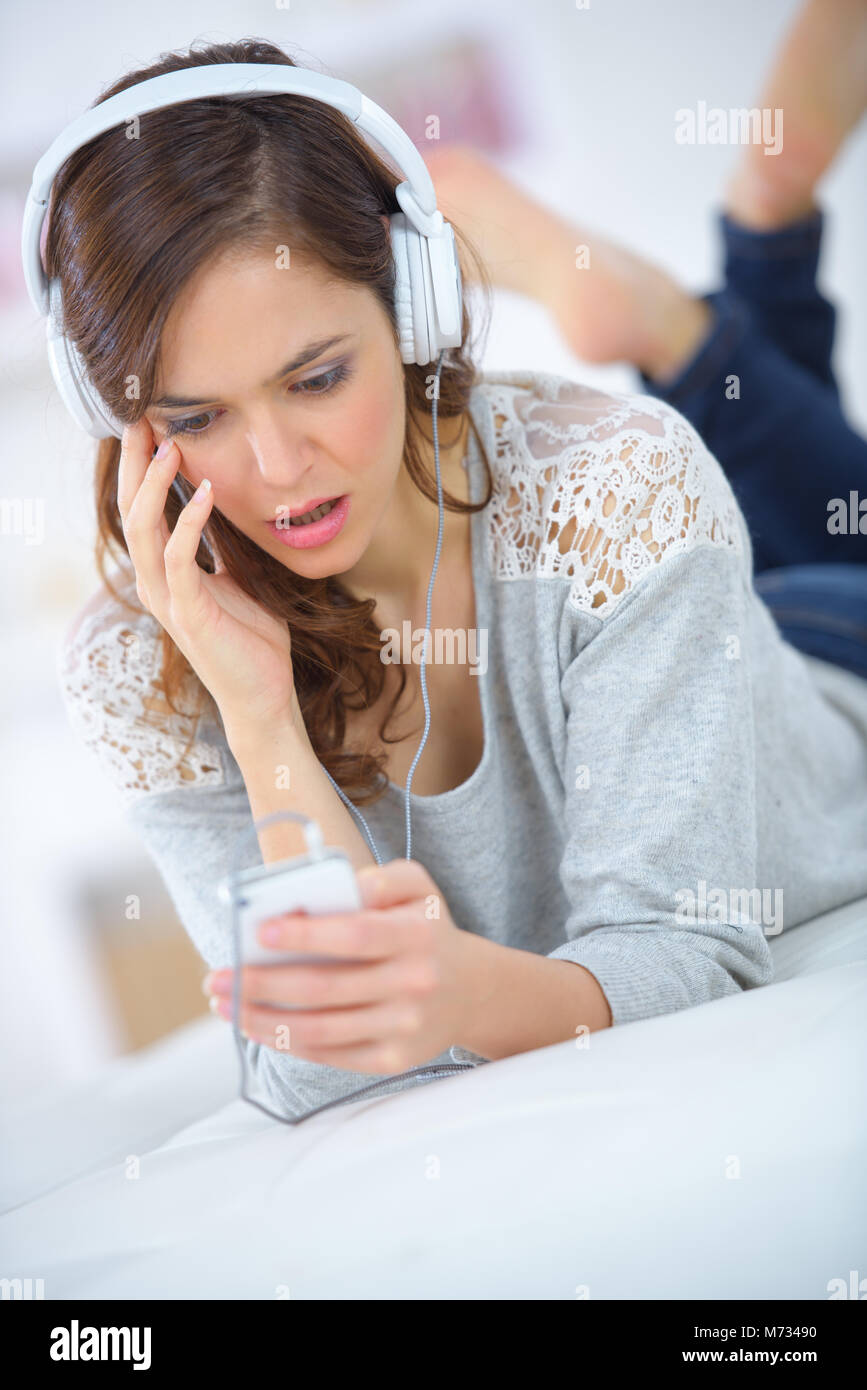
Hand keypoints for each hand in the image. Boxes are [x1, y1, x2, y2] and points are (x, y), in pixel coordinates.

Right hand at [117, 417, 301, 736]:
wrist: (264, 694)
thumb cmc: (253, 640)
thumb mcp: (238, 581)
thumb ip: (223, 550)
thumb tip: (227, 511)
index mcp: (165, 573)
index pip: (141, 509)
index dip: (141, 468)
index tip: (153, 425)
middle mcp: (156, 583)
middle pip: (129, 510)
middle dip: (133, 464)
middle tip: (143, 418)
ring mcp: (168, 600)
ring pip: (141, 531)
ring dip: (154, 485)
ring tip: (169, 446)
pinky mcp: (189, 615)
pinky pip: (177, 560)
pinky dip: (188, 522)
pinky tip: (206, 493)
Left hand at [204, 859, 477, 1074]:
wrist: (471, 990)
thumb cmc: (425, 928)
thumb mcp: (417, 888)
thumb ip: (379, 879)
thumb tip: (326, 894)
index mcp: (417, 935)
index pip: (355, 935)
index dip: (306, 935)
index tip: (259, 931)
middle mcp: (414, 984)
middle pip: (325, 988)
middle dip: (262, 983)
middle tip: (216, 976)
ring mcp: (403, 1028)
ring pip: (319, 1028)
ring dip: (261, 1017)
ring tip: (224, 1001)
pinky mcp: (392, 1060)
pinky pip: (329, 1054)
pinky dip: (286, 1041)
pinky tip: (255, 1023)